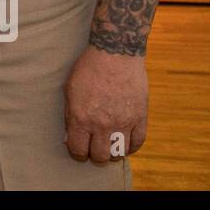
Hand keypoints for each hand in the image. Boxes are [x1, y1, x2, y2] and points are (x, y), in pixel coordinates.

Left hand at [63, 44, 148, 161]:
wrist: (115, 54)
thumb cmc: (88, 68)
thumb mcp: (70, 90)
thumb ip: (70, 115)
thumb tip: (70, 137)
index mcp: (81, 118)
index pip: (78, 150)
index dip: (78, 152)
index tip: (80, 148)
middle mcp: (102, 124)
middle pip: (100, 156)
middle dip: (95, 154)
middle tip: (95, 146)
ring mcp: (123, 122)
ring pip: (119, 153)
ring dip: (114, 152)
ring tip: (111, 144)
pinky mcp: (140, 117)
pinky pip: (138, 142)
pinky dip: (132, 146)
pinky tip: (126, 142)